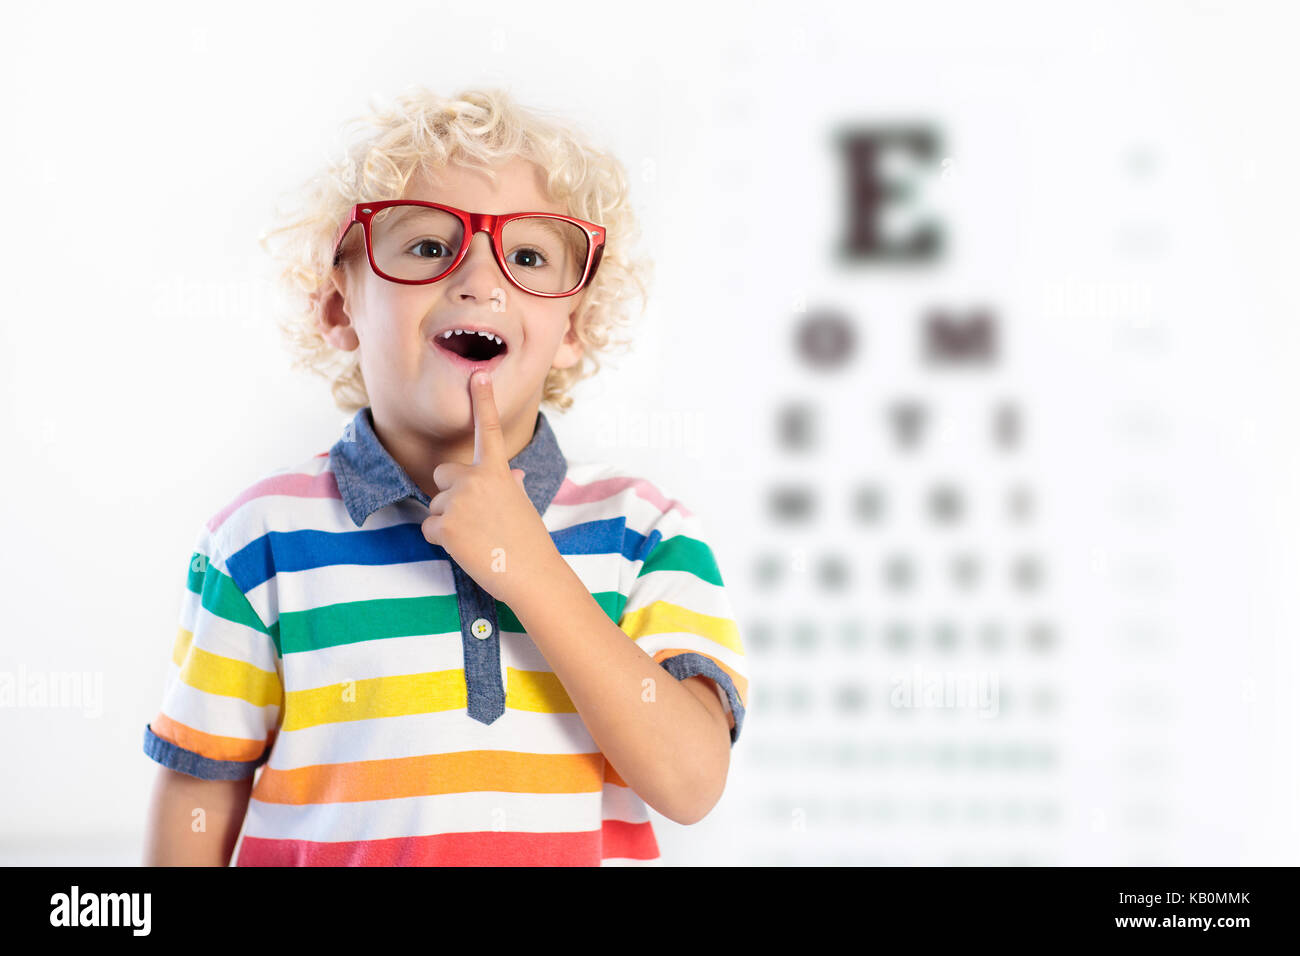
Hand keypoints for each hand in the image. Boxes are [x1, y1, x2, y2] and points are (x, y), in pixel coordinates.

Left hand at [420, 371, 560, 606]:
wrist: (531, 574)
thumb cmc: (529, 542)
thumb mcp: (522, 505)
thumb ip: (510, 485)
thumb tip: (515, 475)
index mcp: (497, 471)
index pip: (488, 430)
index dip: (484, 400)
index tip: (479, 374)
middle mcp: (475, 479)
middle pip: (443, 474)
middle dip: (449, 493)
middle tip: (473, 518)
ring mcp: (457, 501)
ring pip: (434, 506)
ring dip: (448, 523)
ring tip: (476, 538)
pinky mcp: (443, 525)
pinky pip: (428, 528)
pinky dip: (442, 541)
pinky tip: (465, 548)